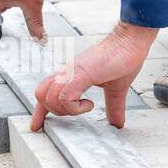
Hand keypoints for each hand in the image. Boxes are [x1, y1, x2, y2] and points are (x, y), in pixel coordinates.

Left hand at [31, 22, 156, 130]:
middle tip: (76, 111)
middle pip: (41, 95)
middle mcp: (66, 72)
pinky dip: (75, 107)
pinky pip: (65, 97)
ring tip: (85, 106)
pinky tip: (90, 103)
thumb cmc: (123, 58)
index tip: (37, 125)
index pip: (45, 92)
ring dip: (67, 111)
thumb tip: (117, 123)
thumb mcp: (115, 90)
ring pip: (50, 98)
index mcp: (70, 75)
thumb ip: (113, 106)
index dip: (39, 111)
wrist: (130, 42)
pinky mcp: (80, 74)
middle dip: (55, 111)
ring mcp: (72, 72)